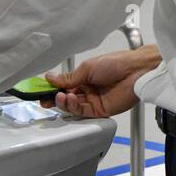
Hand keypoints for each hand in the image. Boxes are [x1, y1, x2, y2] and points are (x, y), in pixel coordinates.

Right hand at [44, 45, 160, 118]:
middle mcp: (88, 90)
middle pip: (66, 97)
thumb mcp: (87, 68)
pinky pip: (82, 112)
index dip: (52, 88)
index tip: (40, 89)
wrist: (136, 71)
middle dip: (54, 98)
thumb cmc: (117, 63)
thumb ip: (69, 77)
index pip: (64, 85)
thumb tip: (50, 78)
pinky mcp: (100, 110)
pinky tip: (69, 99)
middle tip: (44, 98)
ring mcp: (94, 101)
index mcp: (85, 77)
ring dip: (63, 102)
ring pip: (72, 106)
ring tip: (60, 96)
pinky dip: (73, 107)